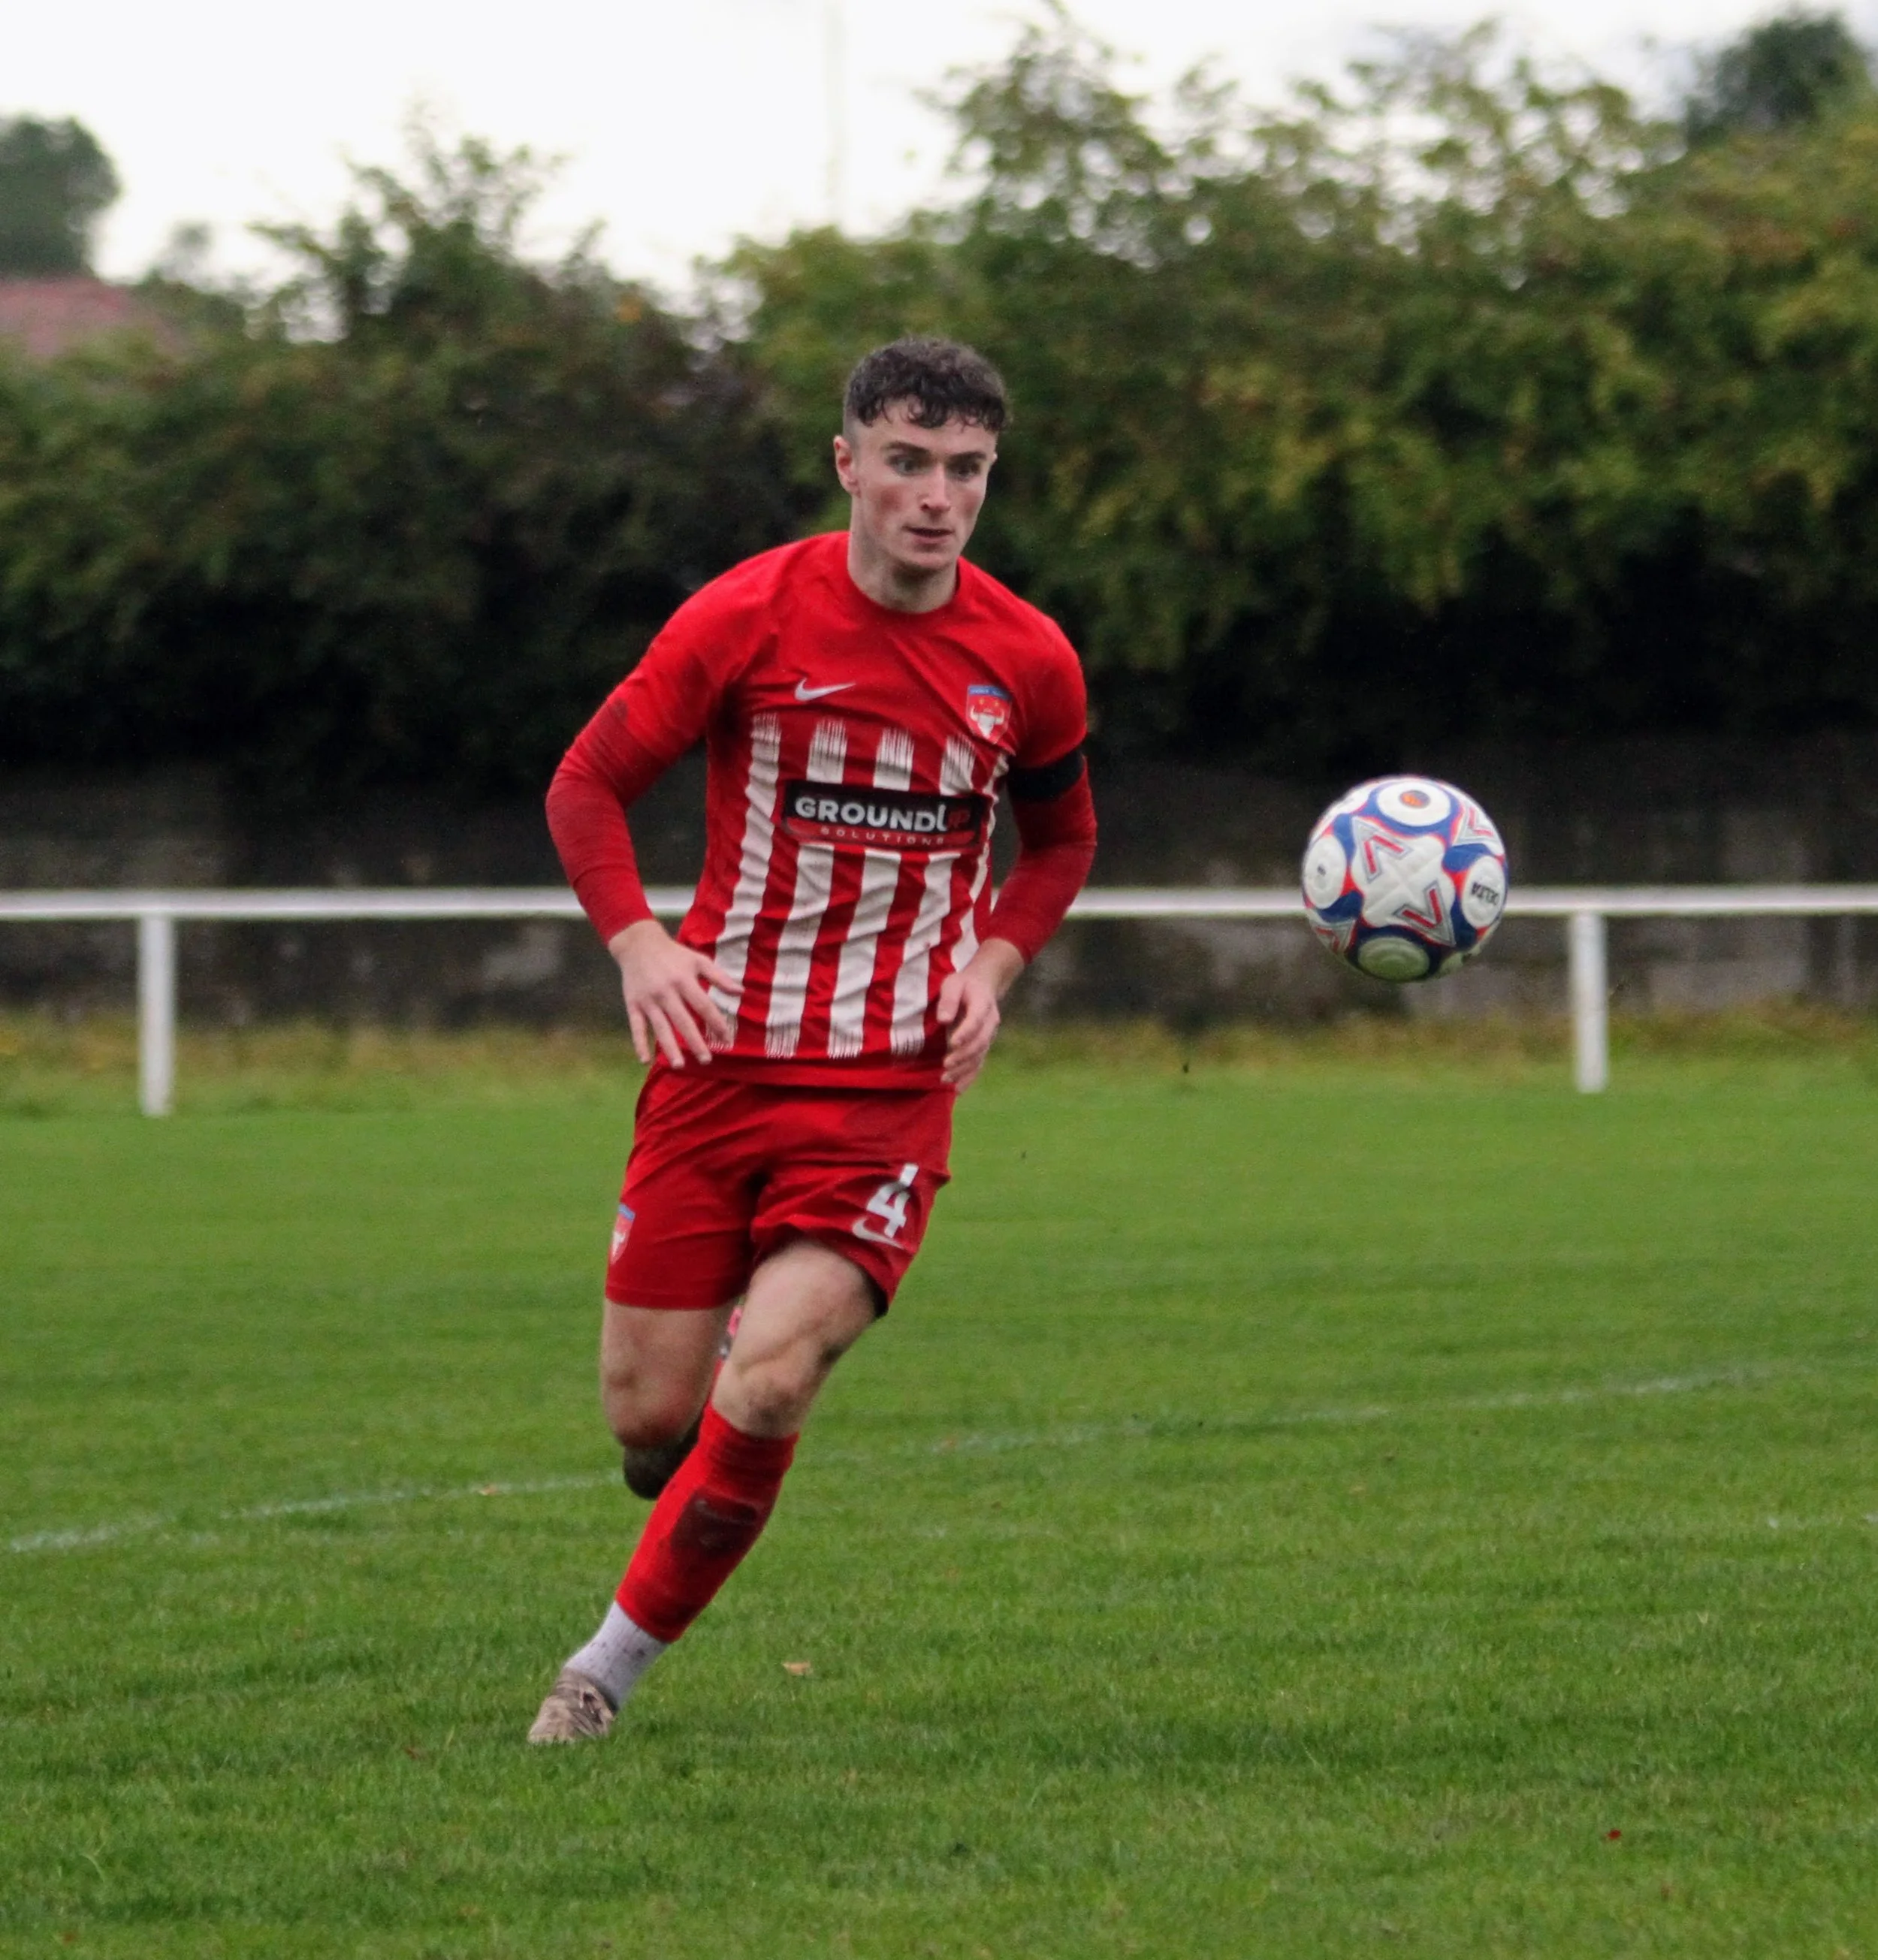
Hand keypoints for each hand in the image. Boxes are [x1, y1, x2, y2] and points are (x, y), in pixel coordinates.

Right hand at [609, 919, 735, 1066]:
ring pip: (660, 1027)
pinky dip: (639, 1043)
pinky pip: (636, 1026)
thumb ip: (719, 977)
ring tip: (679, 1065)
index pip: (703, 1006)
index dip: (716, 1024)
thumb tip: (741, 992)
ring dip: (669, 1047)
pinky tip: (645, 1060)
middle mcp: (666, 992)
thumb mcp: (698, 960)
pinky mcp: (633, 1004)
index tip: (727, 1040)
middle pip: (682, 1021)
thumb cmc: (673, 954)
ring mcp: (648, 1000)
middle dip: (695, 1042)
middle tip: (706, 1060)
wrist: (637, 944)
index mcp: (684, 980)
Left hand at [935, 938, 1024, 1091]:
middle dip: (963, 1056)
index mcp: (983, 1004)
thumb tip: (944, 1019)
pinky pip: (979, 1064)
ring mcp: (988, 1036)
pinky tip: (958, 1089)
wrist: (983, 986)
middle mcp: (990, 1023)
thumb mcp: (953, 984)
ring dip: (964, 1070)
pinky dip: (970, 1077)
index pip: (976, 1020)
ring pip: (979, 1056)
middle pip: (980, 1043)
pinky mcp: (983, 1046)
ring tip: (946, 1080)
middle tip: (946, 1065)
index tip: (952, 1043)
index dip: (966, 1032)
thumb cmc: (963, 985)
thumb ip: (948, 1000)